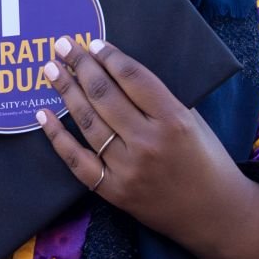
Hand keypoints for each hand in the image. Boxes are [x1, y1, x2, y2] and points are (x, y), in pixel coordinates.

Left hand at [34, 37, 258, 258]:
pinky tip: (43, 114)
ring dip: (66, 91)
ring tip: (50, 69)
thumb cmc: (207, 161)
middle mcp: (148, 142)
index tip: (94, 43)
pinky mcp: (113, 191)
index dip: (110, 57)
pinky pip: (77, 160)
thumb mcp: (194, 121)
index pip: (133, 78)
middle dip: (80, 65)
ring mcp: (128, 168)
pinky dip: (57, 136)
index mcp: (174, 120)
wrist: (214, 215)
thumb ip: (161, 99)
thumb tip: (120, 71)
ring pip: (88, 122)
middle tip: (62, 45)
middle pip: (105, 95)